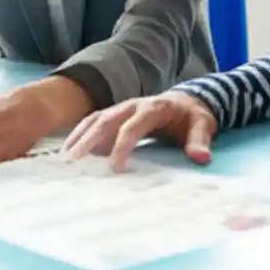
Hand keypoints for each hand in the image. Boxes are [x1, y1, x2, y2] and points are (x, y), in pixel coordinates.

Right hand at [64, 91, 216, 171]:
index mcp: (153, 108)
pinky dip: (80, 133)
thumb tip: (201, 157)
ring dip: (80, 136)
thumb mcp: (203, 126)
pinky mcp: (115, 114)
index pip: (133, 126)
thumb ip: (200, 141)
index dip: (122, 145)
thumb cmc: (192, 117)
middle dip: (90, 139)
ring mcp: (121, 108)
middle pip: (107, 120)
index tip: (114, 167)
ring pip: (96, 119)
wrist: (187, 102)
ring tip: (66, 157)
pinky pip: (94, 121)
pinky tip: (70, 150)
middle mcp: (133, 105)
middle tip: (75, 160)